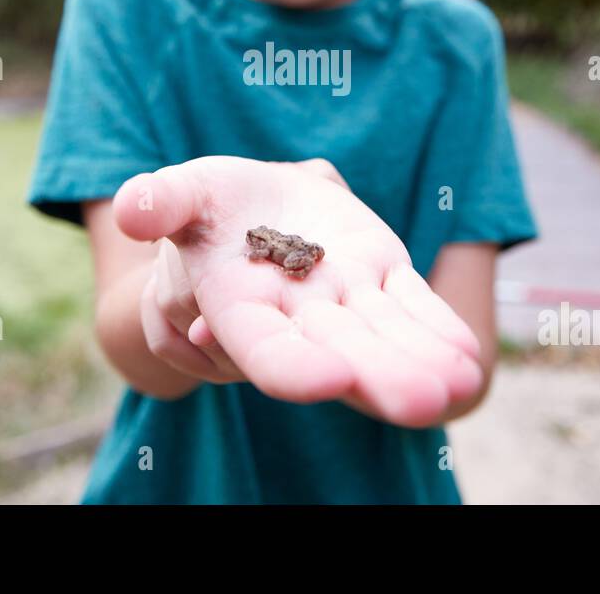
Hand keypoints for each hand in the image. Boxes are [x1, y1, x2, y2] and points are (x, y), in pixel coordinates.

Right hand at [114, 156, 482, 427]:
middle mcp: (294, 317)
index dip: (289, 363)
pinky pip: (410, 309)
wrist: (255, 201)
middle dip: (376, 377)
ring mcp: (342, 301)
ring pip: (381, 338)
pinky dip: (436, 333)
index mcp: (236, 305)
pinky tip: (468, 360)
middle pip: (336, 353)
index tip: (327, 379)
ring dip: (419, 364)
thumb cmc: (204, 205)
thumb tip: (131, 209)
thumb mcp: (180, 194)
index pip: (260, 344)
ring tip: (457, 387)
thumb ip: (159, 202)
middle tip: (421, 403)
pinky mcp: (379, 278)